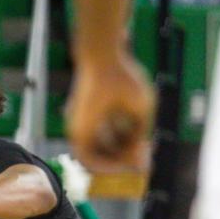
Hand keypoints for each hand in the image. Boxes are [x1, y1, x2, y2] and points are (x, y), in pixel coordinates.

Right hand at [66, 52, 154, 173]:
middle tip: (143, 154)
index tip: (135, 166)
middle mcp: (77, 129)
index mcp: (83, 132)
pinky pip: (99, 131)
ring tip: (142, 140)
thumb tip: (141, 156)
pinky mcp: (85, 111)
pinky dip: (115, 134)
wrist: (101, 50)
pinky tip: (134, 128)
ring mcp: (80, 119)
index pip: (93, 164)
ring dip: (119, 146)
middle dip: (120, 157)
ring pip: (99, 144)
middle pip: (97, 156)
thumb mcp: (140, 108)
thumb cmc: (119, 76)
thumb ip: (140, 135)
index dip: (114, 169)